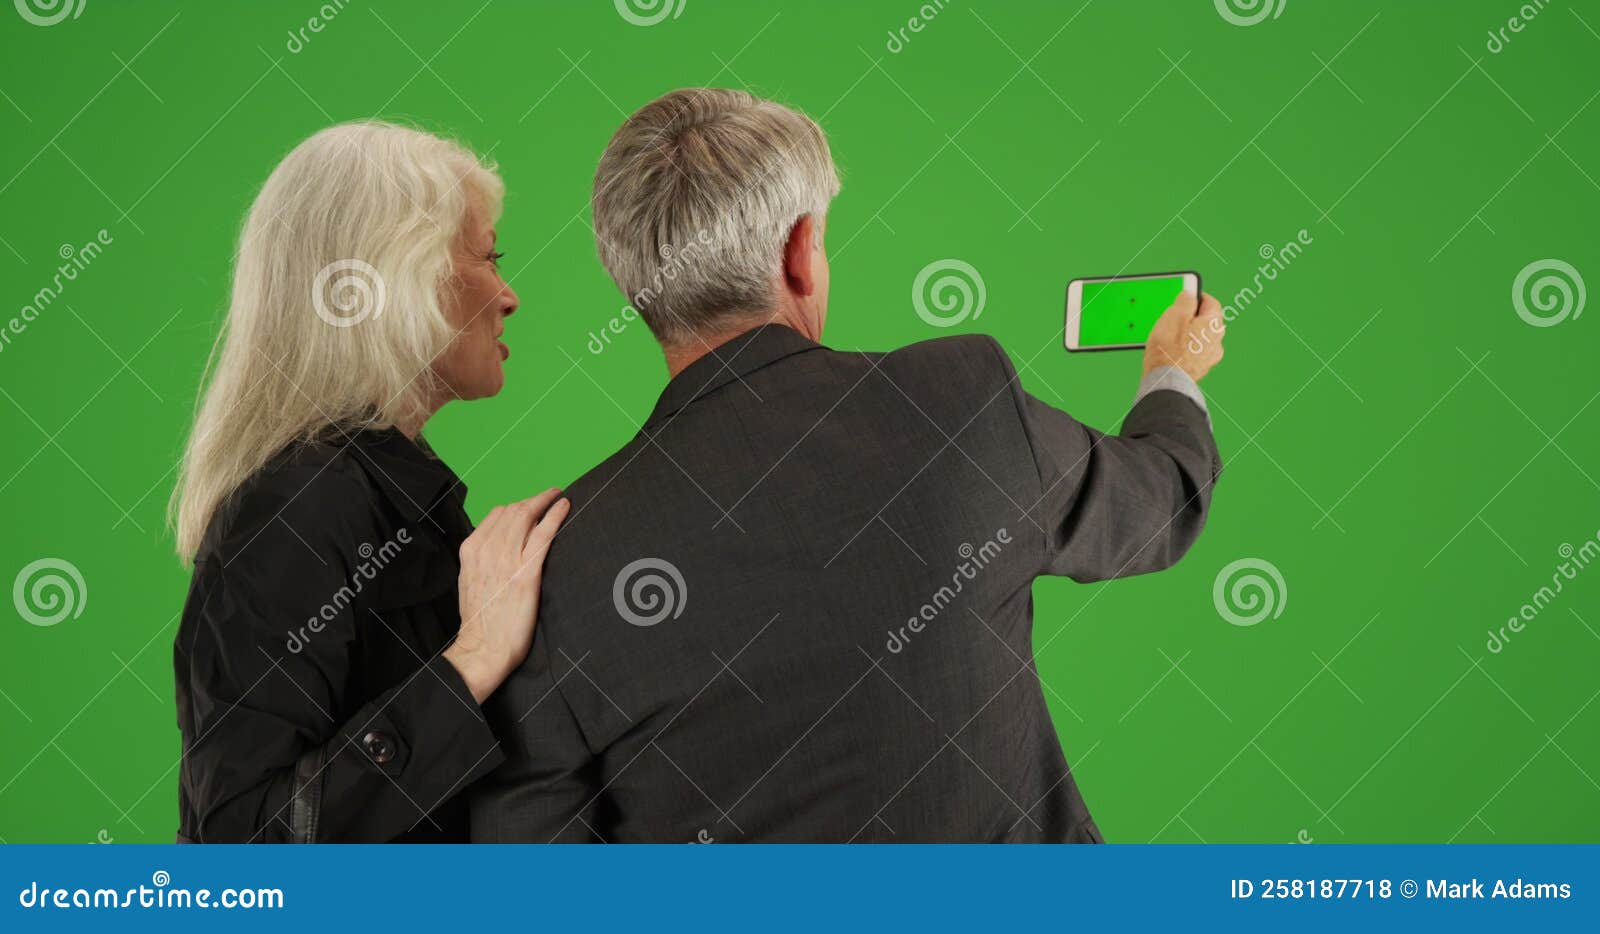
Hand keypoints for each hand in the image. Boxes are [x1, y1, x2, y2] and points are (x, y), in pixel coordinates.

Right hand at [445, 488, 570, 702]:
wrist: (483, 648)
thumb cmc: (480, 620)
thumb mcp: (470, 580)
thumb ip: (482, 559)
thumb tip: (499, 545)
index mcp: (472, 550)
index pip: (497, 514)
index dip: (517, 506)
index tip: (531, 504)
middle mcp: (487, 550)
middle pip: (514, 511)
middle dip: (534, 500)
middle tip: (550, 495)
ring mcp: (507, 560)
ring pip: (528, 517)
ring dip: (546, 502)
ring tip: (558, 498)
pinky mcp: (527, 574)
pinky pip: (543, 535)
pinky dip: (555, 517)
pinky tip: (564, 508)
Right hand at [1143, 290, 1224, 381]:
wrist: (1166, 382)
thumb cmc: (1169, 349)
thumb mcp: (1174, 315)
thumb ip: (1185, 301)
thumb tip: (1189, 295)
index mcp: (1214, 324)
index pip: (1211, 302)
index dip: (1197, 296)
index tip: (1186, 295)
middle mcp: (1217, 341)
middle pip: (1205, 321)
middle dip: (1191, 317)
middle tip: (1173, 316)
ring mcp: (1209, 358)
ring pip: (1200, 338)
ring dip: (1187, 334)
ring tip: (1168, 336)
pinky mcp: (1199, 370)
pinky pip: (1193, 353)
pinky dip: (1185, 349)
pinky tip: (1171, 351)